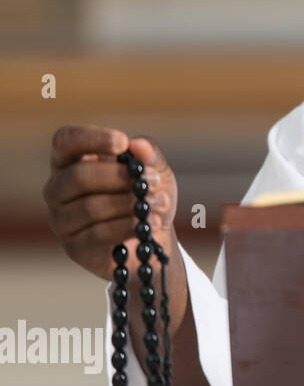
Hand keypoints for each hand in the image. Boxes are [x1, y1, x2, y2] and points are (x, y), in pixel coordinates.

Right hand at [43, 125, 180, 284]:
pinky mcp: (74, 247)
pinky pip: (98, 234)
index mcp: (72, 161)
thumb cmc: (145, 197)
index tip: (123, 142)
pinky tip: (151, 223)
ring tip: (162, 202)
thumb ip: (150, 155)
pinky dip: (128, 226)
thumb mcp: (156, 172)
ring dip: (131, 204)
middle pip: (77, 176)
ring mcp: (61, 220)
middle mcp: (58, 189)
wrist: (152, 240)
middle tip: (153, 179)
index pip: (65, 141)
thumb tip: (139, 145)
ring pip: (90, 208)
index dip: (90, 138)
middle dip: (119, 176)